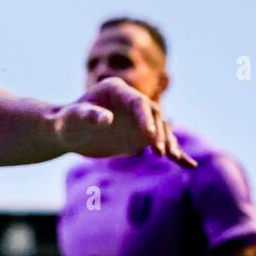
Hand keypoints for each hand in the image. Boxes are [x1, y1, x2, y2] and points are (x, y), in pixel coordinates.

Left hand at [52, 78, 195, 167]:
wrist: (66, 132)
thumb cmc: (66, 122)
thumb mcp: (73, 119)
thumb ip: (88, 116)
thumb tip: (107, 119)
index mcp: (115, 89)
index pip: (137, 102)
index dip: (145, 118)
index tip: (150, 136)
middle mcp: (131, 102)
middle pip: (154, 115)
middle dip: (159, 132)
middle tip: (159, 151)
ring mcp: (139, 119)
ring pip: (162, 130)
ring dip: (169, 143)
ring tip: (172, 157)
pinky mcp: (141, 135)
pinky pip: (163, 144)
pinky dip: (176, 154)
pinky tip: (190, 166)